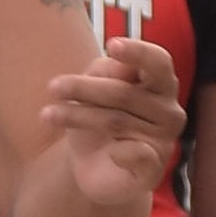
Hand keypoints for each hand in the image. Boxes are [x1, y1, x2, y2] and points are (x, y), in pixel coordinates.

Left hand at [41, 36, 183, 203]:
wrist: (96, 169)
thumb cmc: (97, 118)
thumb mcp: (95, 90)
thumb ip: (104, 73)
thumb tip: (110, 66)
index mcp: (161, 85)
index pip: (158, 62)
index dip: (137, 51)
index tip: (111, 45)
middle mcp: (168, 112)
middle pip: (124, 93)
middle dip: (84, 88)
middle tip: (53, 87)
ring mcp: (162, 142)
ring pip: (115, 121)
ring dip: (76, 116)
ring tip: (47, 115)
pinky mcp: (152, 171)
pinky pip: (138, 156)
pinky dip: (122, 152)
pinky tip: (110, 152)